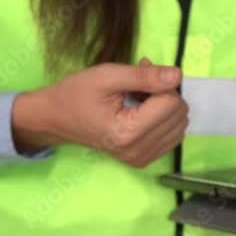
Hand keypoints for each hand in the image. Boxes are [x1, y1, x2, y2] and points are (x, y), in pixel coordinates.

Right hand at [12, 59, 189, 167]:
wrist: (56, 118)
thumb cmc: (77, 93)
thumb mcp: (108, 76)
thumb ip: (145, 76)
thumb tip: (178, 75)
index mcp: (129, 132)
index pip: (171, 102)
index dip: (159, 83)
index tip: (138, 75)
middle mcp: (139, 150)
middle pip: (178, 114)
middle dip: (163, 94)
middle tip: (135, 87)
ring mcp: (142, 159)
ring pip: (179, 124)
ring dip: (164, 107)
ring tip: (136, 100)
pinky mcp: (144, 160)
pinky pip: (172, 136)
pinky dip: (162, 120)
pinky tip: (142, 112)